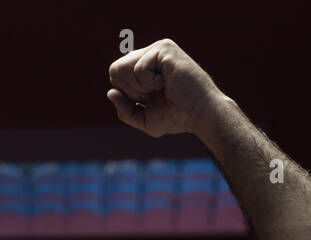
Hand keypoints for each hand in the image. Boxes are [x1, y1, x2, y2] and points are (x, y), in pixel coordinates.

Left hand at [107, 39, 221, 137]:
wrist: (200, 115)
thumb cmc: (177, 116)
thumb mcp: (143, 119)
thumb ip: (124, 110)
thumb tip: (110, 92)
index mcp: (144, 64)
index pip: (115, 73)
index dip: (127, 93)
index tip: (149, 98)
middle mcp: (149, 52)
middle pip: (115, 69)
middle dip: (131, 90)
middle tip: (155, 93)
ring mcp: (157, 48)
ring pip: (123, 68)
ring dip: (140, 87)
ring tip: (162, 87)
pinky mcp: (164, 49)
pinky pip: (138, 69)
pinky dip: (150, 83)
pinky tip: (167, 82)